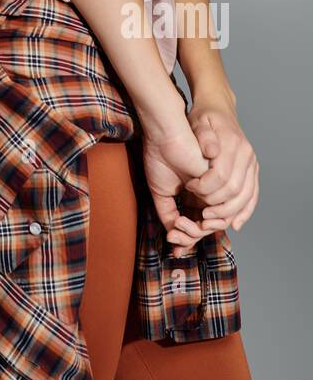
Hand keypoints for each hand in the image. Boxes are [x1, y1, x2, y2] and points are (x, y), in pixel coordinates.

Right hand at [139, 108, 224, 250]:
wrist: (164, 133)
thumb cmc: (160, 157)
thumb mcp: (161, 192)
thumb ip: (168, 213)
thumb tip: (173, 238)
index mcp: (198, 196)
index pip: (201, 224)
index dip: (189, 238)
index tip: (175, 246)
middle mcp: (210, 193)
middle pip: (209, 228)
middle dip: (191, 238)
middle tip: (174, 239)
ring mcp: (216, 188)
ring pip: (214, 223)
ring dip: (193, 230)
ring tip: (177, 225)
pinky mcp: (219, 180)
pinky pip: (215, 210)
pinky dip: (197, 220)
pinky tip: (182, 217)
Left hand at [181, 101, 259, 232]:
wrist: (219, 108)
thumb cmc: (204, 117)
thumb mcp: (198, 121)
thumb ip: (204, 136)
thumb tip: (211, 152)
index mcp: (233, 143)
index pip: (221, 176)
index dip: (204, 187)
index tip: (189, 188)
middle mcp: (247, 155)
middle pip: (234, 190)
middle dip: (215, 204)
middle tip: (198, 209)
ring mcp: (252, 163)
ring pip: (246, 196)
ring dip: (229, 212)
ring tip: (211, 221)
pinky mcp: (253, 170)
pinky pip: (253, 195)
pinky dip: (245, 211)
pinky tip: (235, 223)